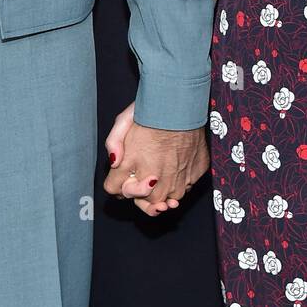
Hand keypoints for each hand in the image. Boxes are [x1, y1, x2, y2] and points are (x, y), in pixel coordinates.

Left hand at [103, 101, 208, 216]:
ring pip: (164, 200)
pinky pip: (184, 189)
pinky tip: (177, 165)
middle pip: (142, 201)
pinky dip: (179, 182)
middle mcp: (153, 180)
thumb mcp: (124, 120)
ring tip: (162, 174)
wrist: (183, 105)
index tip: (124, 173)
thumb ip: (113, 143)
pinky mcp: (194, 177)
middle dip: (139, 191)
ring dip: (161, 191)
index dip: (117, 182)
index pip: (114, 190)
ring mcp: (176, 181)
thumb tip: (114, 162)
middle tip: (144, 175)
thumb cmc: (153, 111)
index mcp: (130, 166)